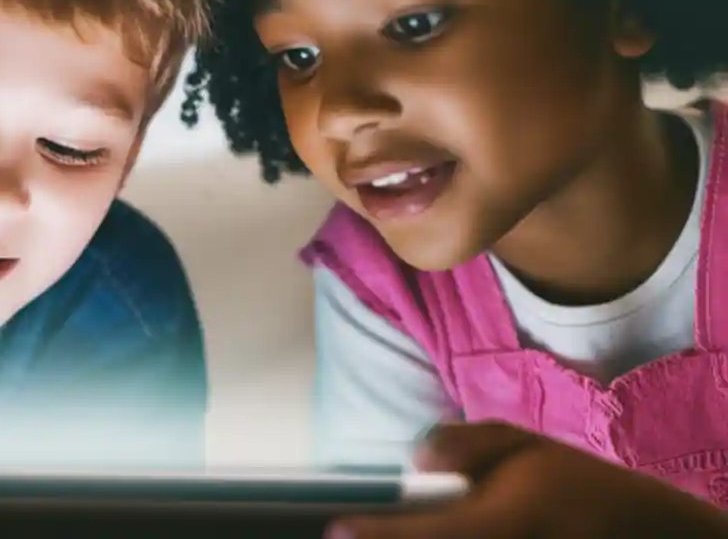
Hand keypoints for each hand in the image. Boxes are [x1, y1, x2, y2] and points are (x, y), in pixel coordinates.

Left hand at [327, 421, 727, 538]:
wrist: (635, 533)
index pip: (435, 536)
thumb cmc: (568, 483)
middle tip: (344, 538)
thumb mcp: (520, 444)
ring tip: (367, 535)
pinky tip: (403, 534)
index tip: (338, 529)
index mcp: (511, 520)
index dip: (381, 536)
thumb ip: (464, 445)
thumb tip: (415, 465)